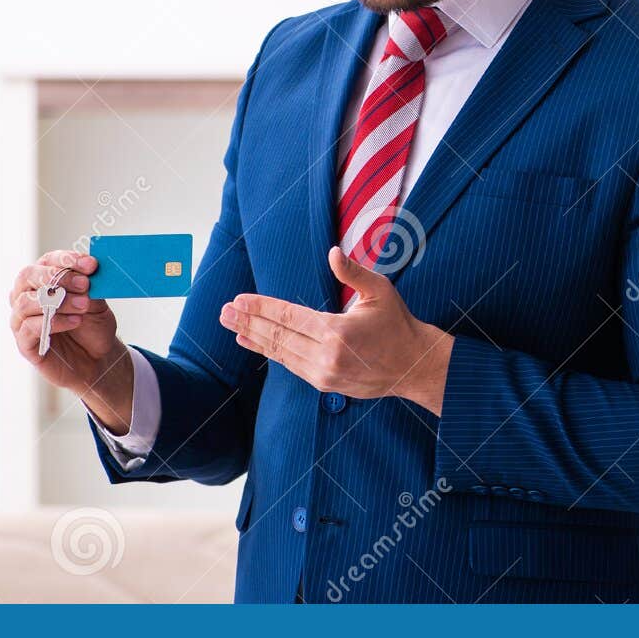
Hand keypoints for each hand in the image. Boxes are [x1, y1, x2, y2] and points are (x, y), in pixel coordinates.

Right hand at [7, 250, 127, 414]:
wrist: (98, 360)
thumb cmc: (93, 327)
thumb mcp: (98, 303)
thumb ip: (90, 288)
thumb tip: (88, 272)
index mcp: (44, 281)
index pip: (47, 261)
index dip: (67, 259)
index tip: (91, 265)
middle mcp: (27, 296)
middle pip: (27, 276)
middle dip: (57, 277)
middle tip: (84, 284)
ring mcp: (22, 320)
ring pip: (26, 302)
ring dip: (58, 301)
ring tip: (83, 305)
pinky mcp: (24, 343)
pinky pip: (29, 328)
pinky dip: (55, 322)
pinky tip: (76, 321)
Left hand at [219, 246, 453, 414]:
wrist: (413, 367)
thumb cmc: (397, 324)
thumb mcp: (380, 291)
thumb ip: (353, 273)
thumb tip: (332, 253)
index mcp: (337, 331)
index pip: (289, 316)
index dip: (261, 308)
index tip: (239, 300)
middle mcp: (326, 356)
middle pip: (278, 336)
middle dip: (248, 322)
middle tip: (224, 312)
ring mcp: (324, 374)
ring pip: (280, 352)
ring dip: (253, 337)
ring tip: (232, 326)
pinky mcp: (325, 384)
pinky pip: (290, 365)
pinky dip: (270, 352)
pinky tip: (254, 342)